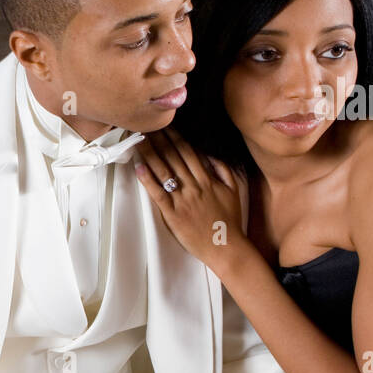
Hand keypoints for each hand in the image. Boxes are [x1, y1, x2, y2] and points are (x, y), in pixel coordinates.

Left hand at [134, 129, 246, 272]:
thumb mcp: (233, 190)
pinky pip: (158, 193)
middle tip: (146, 125)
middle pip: (174, 157)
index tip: (164, 125)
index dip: (175, 137)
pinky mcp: (173, 214)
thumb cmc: (229, 221)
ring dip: (151, 153)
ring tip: (139, 139)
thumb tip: (209, 154)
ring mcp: (183, 200)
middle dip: (160, 140)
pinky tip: (139, 167)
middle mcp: (194, 186)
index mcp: (207, 179)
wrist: (226, 247)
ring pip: (164, 171)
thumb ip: (222, 169)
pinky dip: (148, 179)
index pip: (188, 152)